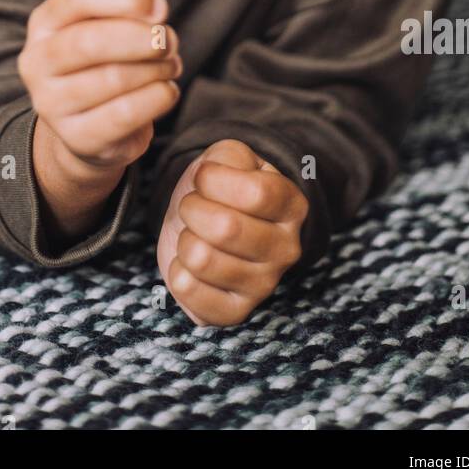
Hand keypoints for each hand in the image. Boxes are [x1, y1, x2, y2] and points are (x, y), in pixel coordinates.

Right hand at [18, 0, 181, 172]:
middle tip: (168, 41)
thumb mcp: (105, 30)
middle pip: (90, 41)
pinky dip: (158, 97)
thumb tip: (155, 7)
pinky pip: (127, 113)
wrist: (88, 130)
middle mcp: (38, 62)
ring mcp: (52, 104)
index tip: (160, 7)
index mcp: (44, 23)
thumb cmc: (103, 66)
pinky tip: (166, 91)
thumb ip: (126, 11)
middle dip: (143, 38)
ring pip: (114, 78)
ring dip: (157, 69)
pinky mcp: (77, 137)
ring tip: (169, 66)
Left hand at [156, 139, 308, 325]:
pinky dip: (177, 270)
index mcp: (292, 206)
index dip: (215, 179)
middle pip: (226, 228)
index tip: (205, 177)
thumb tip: (212, 177)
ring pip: (201, 258)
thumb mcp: (228, 157)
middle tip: (193, 206)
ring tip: (194, 234)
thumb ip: (227, 156)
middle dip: (193, 208)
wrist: (207, 221)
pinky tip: (190, 263)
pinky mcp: (235, 312)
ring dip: (185, 238)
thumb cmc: (220, 188)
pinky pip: (188, 290)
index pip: (255, 194)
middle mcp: (287, 250)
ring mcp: (264, 286)